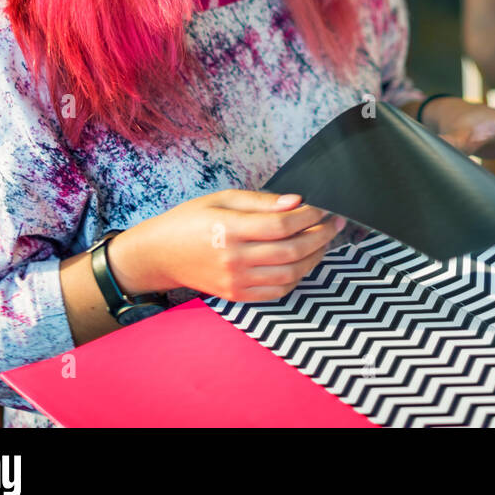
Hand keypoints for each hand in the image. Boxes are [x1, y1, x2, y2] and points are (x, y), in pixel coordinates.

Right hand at [108, 190, 343, 302]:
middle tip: (334, 223)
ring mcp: (236, 281)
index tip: (323, 208)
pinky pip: (277, 291)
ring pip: (290, 274)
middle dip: (321, 236)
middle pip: (292, 251)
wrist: (160, 255)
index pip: (282, 225)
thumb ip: (261, 201)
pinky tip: (304, 261)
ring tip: (324, 241)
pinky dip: (297, 277)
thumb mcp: (222, 198)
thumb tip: (296, 202)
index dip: (310, 216)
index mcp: (230, 229)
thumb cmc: (189, 221)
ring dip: (314, 258)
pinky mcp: (237, 295)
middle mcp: (234, 258)